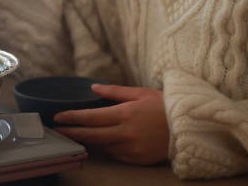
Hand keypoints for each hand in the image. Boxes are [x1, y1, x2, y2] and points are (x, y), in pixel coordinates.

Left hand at [53, 84, 168, 165]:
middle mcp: (125, 133)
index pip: (91, 117)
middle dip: (72, 133)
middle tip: (57, 131)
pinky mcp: (137, 159)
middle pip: (91, 135)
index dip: (72, 118)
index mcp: (125, 113)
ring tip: (76, 135)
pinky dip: (108, 147)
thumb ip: (115, 92)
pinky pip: (116, 154)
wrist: (190, 128)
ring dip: (89, 141)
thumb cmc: (164, 106)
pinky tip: (101, 142)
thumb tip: (93, 88)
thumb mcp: (140, 93)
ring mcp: (131, 148)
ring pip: (102, 146)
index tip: (58, 117)